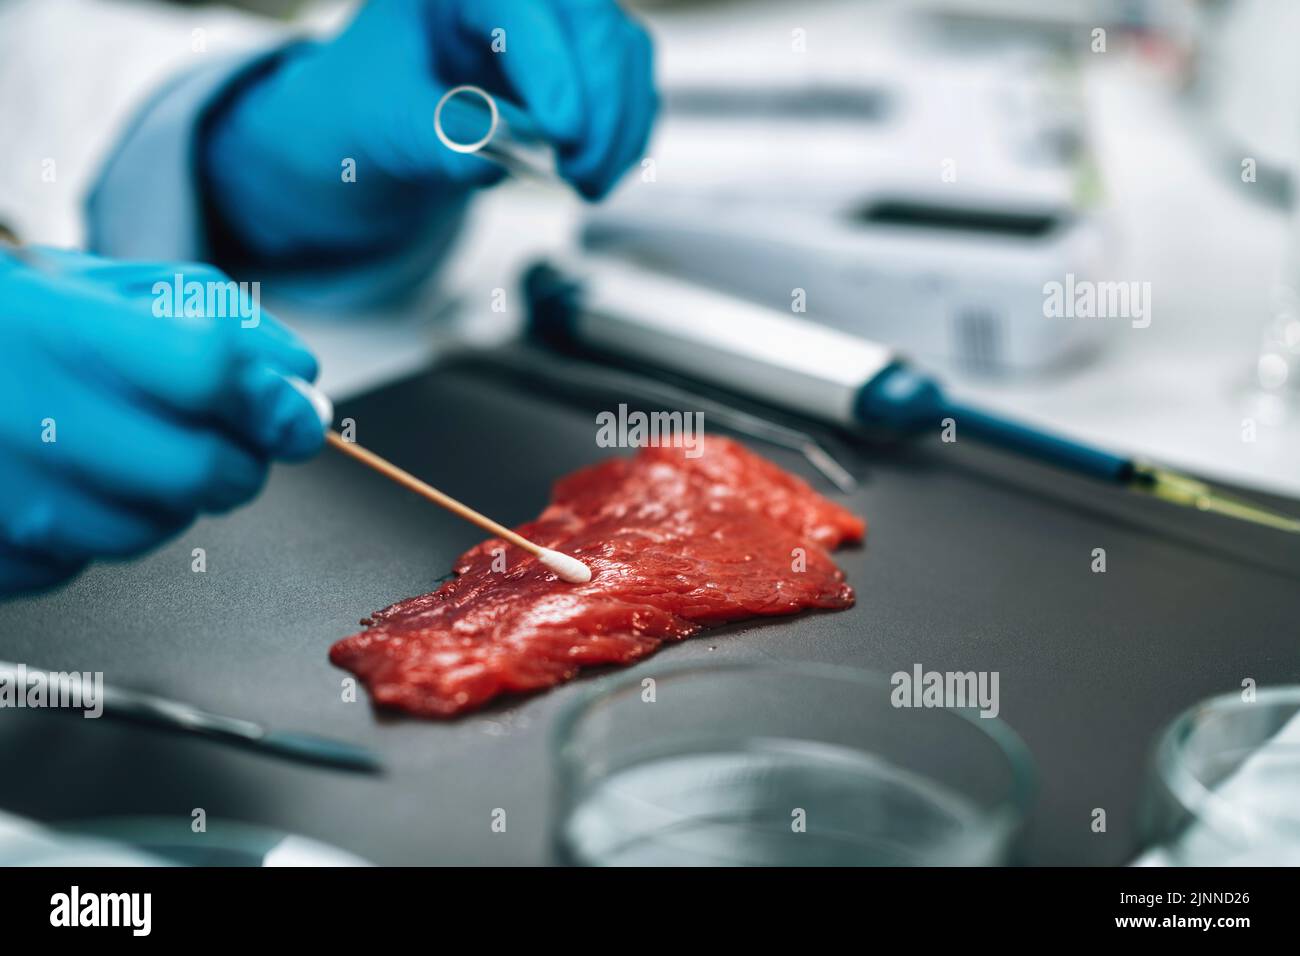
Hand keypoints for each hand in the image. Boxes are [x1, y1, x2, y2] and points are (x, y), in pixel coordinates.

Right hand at [0, 248, 324, 592]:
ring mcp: (2, 497)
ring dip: (160, 500)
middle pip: (202, 473)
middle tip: (212, 436)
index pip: (211, 372)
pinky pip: (80, 563)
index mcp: (61, 328)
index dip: (271, 401)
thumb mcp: (113, 290)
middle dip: (234, 463)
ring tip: (109, 449)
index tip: (292, 412)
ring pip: (150, 530)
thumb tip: (303, 393)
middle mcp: (23, 413)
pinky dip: (87, 530)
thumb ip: (226, 328)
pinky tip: (54, 482)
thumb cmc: (17, 327)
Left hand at [202, 0, 656, 261]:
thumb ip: (433, 138)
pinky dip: (626, 133)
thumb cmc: (370, 109)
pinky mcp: (583, 56)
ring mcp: (554, 18)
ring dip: (620, 125)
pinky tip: (600, 176)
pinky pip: (629, 83)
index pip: (520, 4)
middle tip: (581, 174)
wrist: (382, 125)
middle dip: (600, 103)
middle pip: (589, 19)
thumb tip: (483, 160)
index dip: (550, 64)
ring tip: (587, 186)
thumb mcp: (384, 125)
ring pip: (621, 49)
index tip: (562, 133)